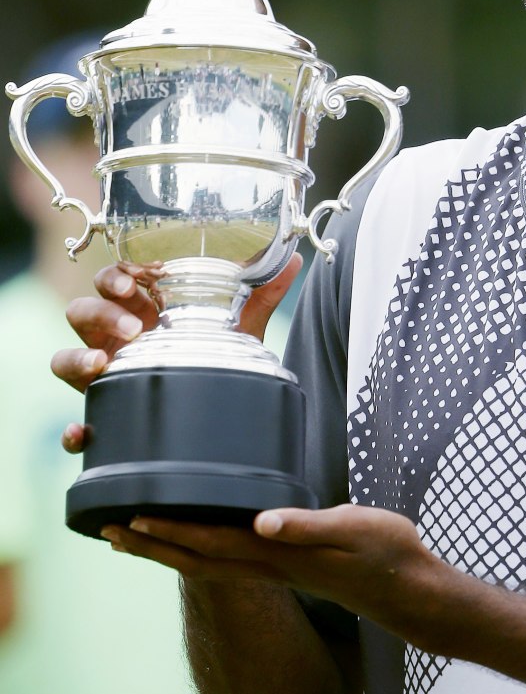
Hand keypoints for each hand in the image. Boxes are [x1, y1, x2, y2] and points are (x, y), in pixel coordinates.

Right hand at [53, 253, 303, 450]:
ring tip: (102, 362)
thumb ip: (262, 295)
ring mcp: (102, 374)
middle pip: (80, 311)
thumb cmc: (214, 355)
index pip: (112, 281)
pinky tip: (83, 431)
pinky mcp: (102, 413)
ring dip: (76, 356)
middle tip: (132, 325)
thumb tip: (296, 261)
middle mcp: (113, 337)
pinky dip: (74, 430)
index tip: (136, 282)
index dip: (115, 276)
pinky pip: (75, 425)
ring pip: (63, 359)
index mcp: (141, 308)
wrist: (216, 409)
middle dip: (99, 312)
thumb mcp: (239, 327)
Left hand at [101, 505, 446, 644]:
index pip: (213, 543)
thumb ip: (307, 526)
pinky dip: (198, 552)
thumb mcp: (354, 530)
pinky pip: (228, 562)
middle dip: (152, 544)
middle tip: (106, 531)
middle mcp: (270, 567)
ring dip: (168, 551)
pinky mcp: (287, 569)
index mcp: (279, 554)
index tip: (131, 518)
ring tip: (133, 537)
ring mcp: (277, 572)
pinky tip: (194, 543)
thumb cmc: (387, 553)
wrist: (410, 592)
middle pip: (197, 559)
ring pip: (208, 564)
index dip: (172, 531)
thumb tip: (262, 523)